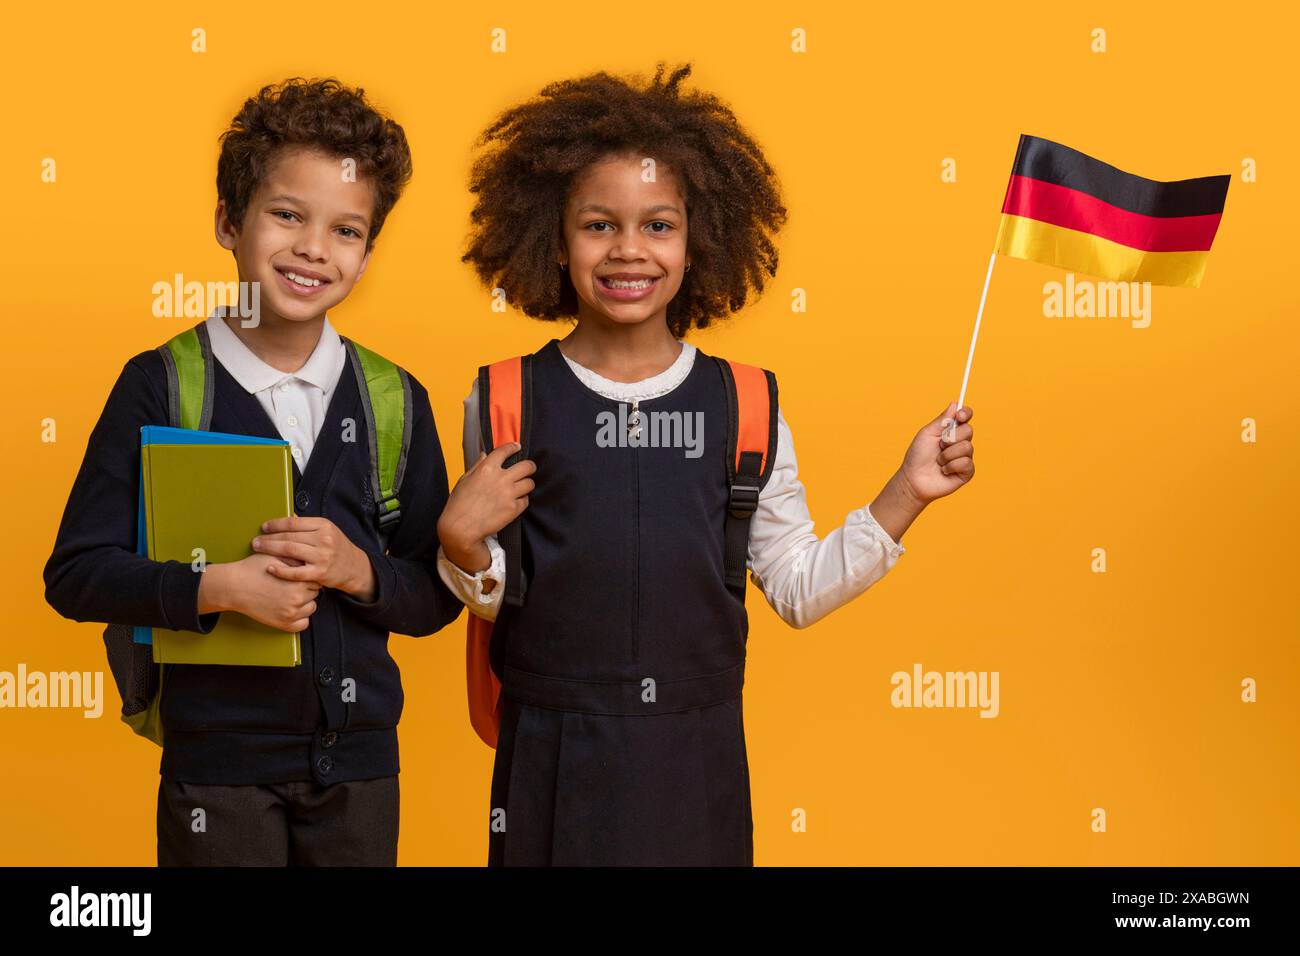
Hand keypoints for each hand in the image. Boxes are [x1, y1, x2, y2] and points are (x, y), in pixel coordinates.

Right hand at [198, 553, 320, 632]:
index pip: (316, 578)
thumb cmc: (253, 569)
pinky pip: (303, 624)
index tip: (299, 575)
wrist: (234, 587)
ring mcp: (290, 614)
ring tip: (290, 596)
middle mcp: (297, 599)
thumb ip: (296, 560)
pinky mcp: (283, 625)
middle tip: (292, 585)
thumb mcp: (276, 557)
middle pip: (315, 593)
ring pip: (311, 608)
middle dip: (307, 588)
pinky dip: (300, 618)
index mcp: (298, 581)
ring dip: (305, 603)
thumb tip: (310, 560)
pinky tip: (290, 609)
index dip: (307, 575)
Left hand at [251, 516, 376, 599]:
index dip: (276, 524)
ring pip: (289, 551)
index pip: (294, 523)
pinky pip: (295, 572)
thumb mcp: (327, 531)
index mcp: (324, 525)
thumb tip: (288, 517)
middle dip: (268, 538)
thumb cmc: (337, 547)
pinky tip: (270, 567)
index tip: (264, 527)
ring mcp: (322, 556)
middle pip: (289, 537)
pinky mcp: (320, 573)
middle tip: (255, 541)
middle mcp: (324, 539)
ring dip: (270, 549)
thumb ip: (308, 525)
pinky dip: (281, 570)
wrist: (354, 567)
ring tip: (258, 549)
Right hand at [437, 442, 534, 572]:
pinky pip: (526, 500)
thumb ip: (477, 466)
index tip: (517, 447)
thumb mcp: (464, 480)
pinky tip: (514, 503)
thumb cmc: (458, 505)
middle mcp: (501, 478)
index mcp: (486, 469)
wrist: (461, 528)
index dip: (513, 447)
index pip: (505, 451)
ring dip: (526, 484)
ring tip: (521, 488)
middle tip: (529, 469)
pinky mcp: (513, 509)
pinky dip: (522, 501)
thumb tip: (484, 455)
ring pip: (530, 483)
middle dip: (530, 467)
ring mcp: (509, 494)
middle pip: (527, 466)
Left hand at [898, 402, 975, 504]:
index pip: (966, 417)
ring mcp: (965, 457)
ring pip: (967, 447)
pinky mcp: (967, 472)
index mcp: (951, 431)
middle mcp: (960, 442)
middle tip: (939, 445)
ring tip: (938, 461)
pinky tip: (944, 471)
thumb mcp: (927, 433)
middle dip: (951, 438)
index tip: (960, 415)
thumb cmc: (918, 455)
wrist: (914, 478)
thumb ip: (942, 420)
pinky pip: (966, 463)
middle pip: (969, 430)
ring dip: (948, 454)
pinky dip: (951, 466)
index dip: (966, 413)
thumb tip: (955, 404)